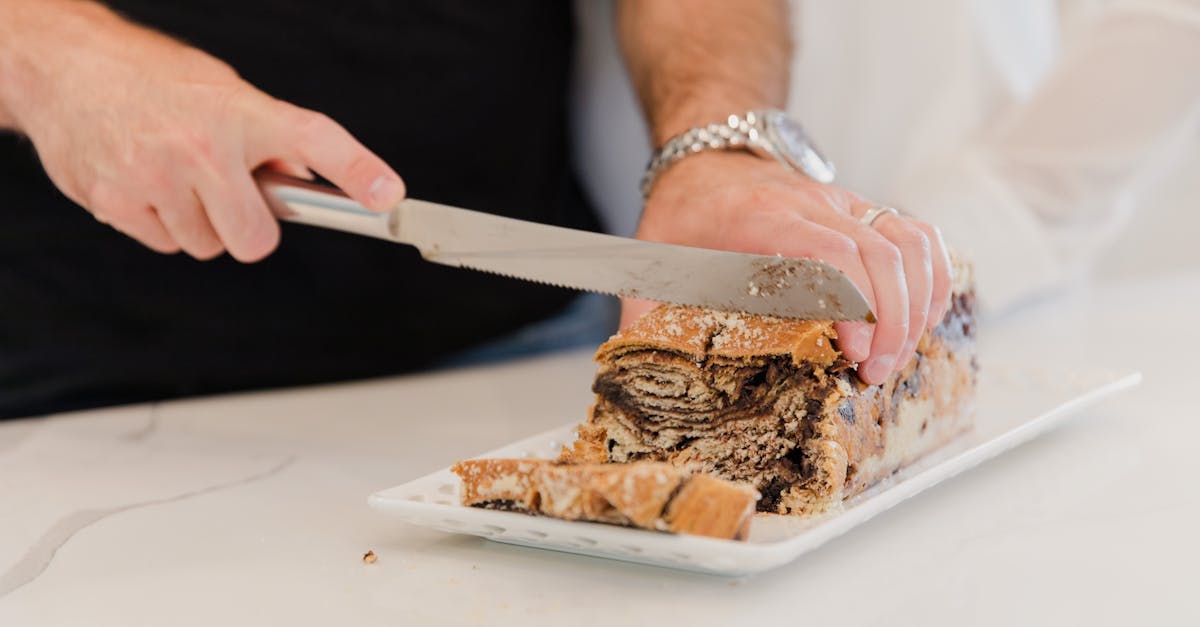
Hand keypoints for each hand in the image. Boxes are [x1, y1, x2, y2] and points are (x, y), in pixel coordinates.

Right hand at [0, 1, 403, 261]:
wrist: (64, 66)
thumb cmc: (151, 79)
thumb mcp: (222, 90)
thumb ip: (267, 137)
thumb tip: (305, 184)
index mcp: (238, 111)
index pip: (314, 138)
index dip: (357, 169)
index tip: (388, 195)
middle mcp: (201, 147)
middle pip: (255, 240)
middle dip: (248, 227)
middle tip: (233, 197)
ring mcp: (156, 179)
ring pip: (207, 246)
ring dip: (201, 223)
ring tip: (179, 177)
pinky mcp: (117, 203)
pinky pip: (165, 243)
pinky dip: (161, 223)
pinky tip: (147, 184)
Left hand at [625, 151, 951, 384]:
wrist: (707, 155)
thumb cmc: (683, 214)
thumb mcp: (651, 261)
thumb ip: (644, 318)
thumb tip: (635, 379)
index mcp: (759, 218)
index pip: (827, 252)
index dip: (852, 303)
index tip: (852, 354)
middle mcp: (812, 204)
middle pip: (879, 253)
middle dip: (890, 322)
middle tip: (873, 375)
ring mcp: (844, 204)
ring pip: (908, 240)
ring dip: (916, 303)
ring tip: (896, 356)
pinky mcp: (862, 212)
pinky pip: (918, 235)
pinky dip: (932, 278)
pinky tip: (922, 320)